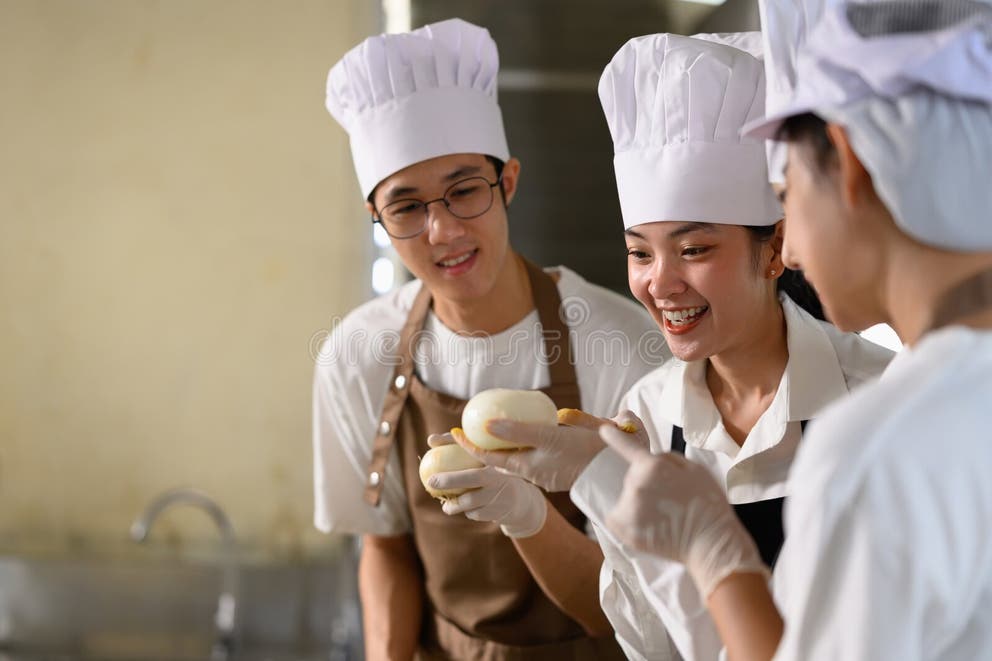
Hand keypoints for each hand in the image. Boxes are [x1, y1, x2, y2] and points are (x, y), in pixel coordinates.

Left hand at [428, 444, 547, 538]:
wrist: (520, 502)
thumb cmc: (492, 474)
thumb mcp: (481, 459)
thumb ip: (456, 446)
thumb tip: (430, 440)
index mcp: (496, 459)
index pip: (475, 448)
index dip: (453, 443)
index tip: (433, 443)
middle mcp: (501, 475)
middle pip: (474, 477)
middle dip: (450, 480)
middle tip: (431, 482)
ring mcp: (502, 494)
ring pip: (471, 501)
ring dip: (454, 504)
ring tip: (446, 506)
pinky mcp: (500, 512)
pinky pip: (476, 513)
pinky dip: (468, 512)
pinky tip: (467, 510)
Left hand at [450, 410, 639, 491]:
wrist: (619, 471)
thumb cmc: (586, 451)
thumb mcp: (550, 437)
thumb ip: (519, 430)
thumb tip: (487, 424)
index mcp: (528, 469)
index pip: (489, 458)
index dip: (470, 446)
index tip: (452, 432)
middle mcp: (534, 474)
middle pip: (498, 460)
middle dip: (478, 448)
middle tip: (461, 434)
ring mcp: (548, 473)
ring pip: (516, 460)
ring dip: (500, 449)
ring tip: (488, 433)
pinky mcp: (561, 469)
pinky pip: (533, 458)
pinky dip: (521, 447)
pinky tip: (524, 434)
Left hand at [599, 425, 768, 597]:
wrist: (710, 544)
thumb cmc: (709, 506)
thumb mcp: (696, 470)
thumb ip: (669, 459)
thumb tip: (653, 458)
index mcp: (652, 466)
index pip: (627, 447)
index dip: (614, 437)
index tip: (603, 430)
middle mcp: (635, 484)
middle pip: (633, 478)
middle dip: (647, 484)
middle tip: (670, 500)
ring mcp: (628, 508)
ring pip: (627, 499)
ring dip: (639, 504)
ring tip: (663, 518)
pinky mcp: (624, 531)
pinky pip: (618, 519)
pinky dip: (628, 522)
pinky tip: (649, 528)